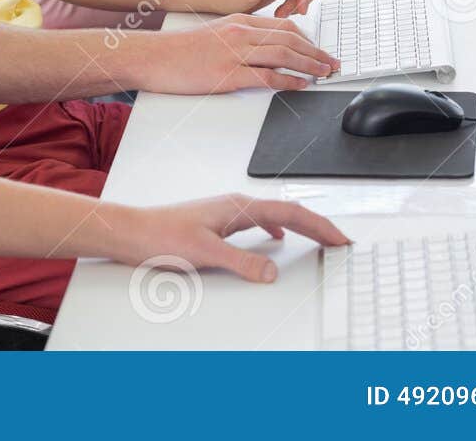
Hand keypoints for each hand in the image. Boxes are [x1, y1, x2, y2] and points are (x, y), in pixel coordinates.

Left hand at [107, 194, 349, 282]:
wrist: (133, 231)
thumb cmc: (162, 235)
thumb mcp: (205, 253)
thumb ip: (241, 263)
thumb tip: (272, 271)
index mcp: (238, 207)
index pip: (291, 212)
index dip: (320, 225)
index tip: (341, 238)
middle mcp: (235, 205)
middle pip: (288, 211)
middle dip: (318, 225)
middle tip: (341, 241)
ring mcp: (227, 212)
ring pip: (275, 215)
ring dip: (301, 226)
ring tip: (319, 238)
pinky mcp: (218, 222)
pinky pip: (258, 221)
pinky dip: (277, 228)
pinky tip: (276, 238)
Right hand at [142, 12, 336, 93]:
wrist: (153, 56)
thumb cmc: (180, 50)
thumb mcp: (215, 33)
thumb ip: (241, 38)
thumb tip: (266, 51)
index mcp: (239, 21)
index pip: (284, 26)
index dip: (308, 38)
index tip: (320, 49)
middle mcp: (240, 32)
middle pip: (290, 39)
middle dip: (316, 52)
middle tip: (333, 63)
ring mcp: (235, 53)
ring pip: (284, 55)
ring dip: (310, 64)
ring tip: (325, 73)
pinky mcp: (228, 74)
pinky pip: (267, 76)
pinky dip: (289, 80)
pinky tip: (301, 85)